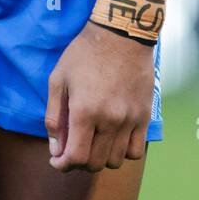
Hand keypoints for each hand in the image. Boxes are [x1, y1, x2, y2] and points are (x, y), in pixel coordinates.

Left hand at [45, 21, 154, 173]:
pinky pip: (136, 150)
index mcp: (84, 111)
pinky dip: (123, 153)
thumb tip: (55, 148)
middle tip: (72, 151)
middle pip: (95, 163)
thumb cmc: (84, 53)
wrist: (120, 34)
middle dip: (79, 163)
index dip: (64, 165)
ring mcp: (129, 119)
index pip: (76, 157)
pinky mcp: (144, 116)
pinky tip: (113, 140)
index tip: (57, 161)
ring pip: (116, 160)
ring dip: (100, 159)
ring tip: (92, 144)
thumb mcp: (58, 79)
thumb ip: (54, 116)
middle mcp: (109, 120)